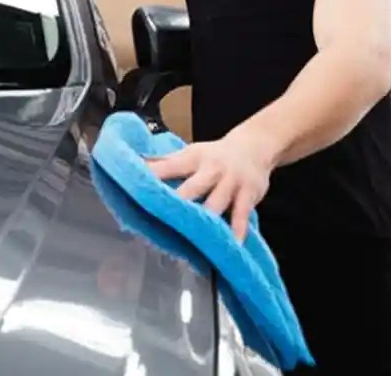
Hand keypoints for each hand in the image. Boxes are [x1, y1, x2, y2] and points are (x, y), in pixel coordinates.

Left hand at [146, 131, 274, 242]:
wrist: (255, 146)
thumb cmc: (214, 155)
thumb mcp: (190, 153)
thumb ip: (165, 162)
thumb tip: (136, 162)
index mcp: (192, 158)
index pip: (169, 167)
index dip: (153, 177)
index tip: (135, 188)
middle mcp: (211, 169)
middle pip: (193, 187)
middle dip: (179, 202)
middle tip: (162, 218)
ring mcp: (231, 182)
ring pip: (216, 203)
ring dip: (206, 219)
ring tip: (194, 237)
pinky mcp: (248, 195)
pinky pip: (241, 215)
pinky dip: (237, 231)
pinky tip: (231, 245)